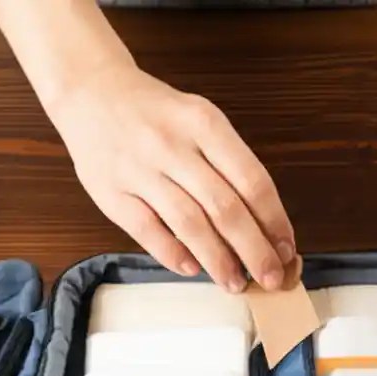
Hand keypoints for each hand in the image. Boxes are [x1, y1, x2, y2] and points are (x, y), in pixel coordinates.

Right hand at [49, 65, 294, 291]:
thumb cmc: (155, 112)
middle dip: (254, 250)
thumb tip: (261, 223)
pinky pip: (147, 231)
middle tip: (271, 278)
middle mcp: (173, 146)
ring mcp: (139, 170)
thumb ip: (227, 162)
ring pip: (189, 224)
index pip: (251, 180)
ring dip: (217, 260)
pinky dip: (172, 254)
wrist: (90, 90)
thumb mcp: (199, 118)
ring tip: (234, 283)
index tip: (287, 249)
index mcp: (204, 123)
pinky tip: (191, 268)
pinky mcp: (110, 193)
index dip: (274, 221)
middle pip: (225, 208)